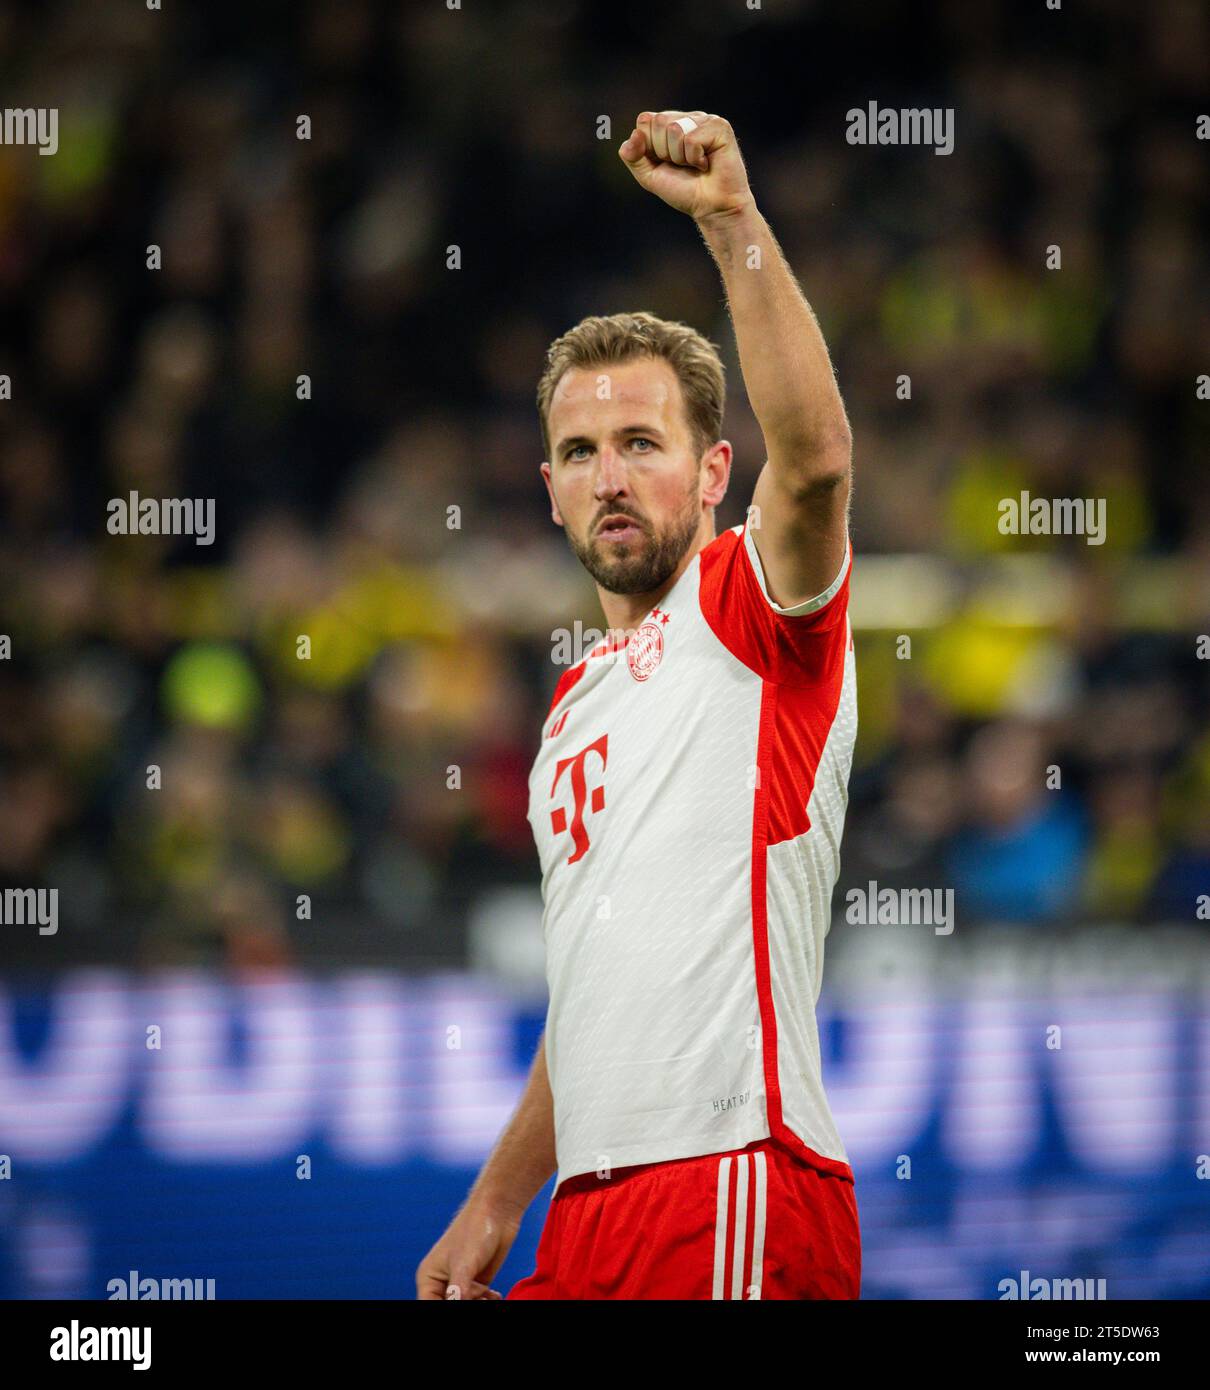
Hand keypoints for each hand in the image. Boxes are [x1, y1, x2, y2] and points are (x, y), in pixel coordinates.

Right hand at [415, 1195, 523, 1300]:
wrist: (499, 1211)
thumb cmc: (475, 1230)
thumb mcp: (464, 1265)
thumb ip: (458, 1292)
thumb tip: (455, 1304)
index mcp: (429, 1277)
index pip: (430, 1305)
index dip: (444, 1309)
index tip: (461, 1300)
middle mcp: (442, 1281)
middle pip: (448, 1306)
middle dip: (465, 1304)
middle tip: (479, 1298)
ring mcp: (460, 1281)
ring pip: (465, 1304)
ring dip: (477, 1304)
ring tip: (487, 1296)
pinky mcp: (477, 1279)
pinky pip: (478, 1300)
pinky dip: (486, 1301)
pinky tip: (494, 1294)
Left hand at [618, 111, 753, 222]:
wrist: (712, 208)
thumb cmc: (685, 191)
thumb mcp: (649, 176)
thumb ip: (632, 156)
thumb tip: (633, 135)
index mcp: (668, 125)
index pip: (644, 121)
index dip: (650, 147)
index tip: (665, 163)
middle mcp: (686, 118)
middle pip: (658, 122)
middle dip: (665, 152)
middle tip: (682, 165)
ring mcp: (703, 120)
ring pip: (674, 129)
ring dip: (680, 157)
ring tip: (694, 165)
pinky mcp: (719, 126)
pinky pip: (692, 139)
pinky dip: (695, 159)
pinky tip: (706, 164)